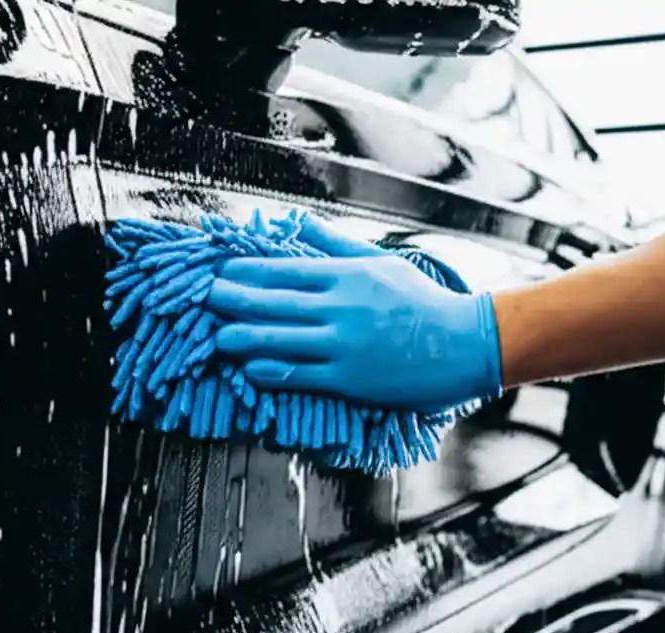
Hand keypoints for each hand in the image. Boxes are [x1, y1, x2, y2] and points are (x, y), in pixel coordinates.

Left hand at [205, 217, 501, 412]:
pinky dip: (270, 370)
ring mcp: (342, 344)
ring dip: (242, 337)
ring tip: (215, 336)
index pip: (283, 269)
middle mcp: (339, 307)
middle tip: (203, 297)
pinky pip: (299, 374)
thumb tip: (298, 223)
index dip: (245, 270)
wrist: (461, 345)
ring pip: (278, 339)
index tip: (220, 270)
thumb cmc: (422, 301)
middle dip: (232, 299)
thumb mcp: (381, 260)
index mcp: (346, 274)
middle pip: (272, 301)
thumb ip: (334, 245)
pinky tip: (249, 368)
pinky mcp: (348, 378)